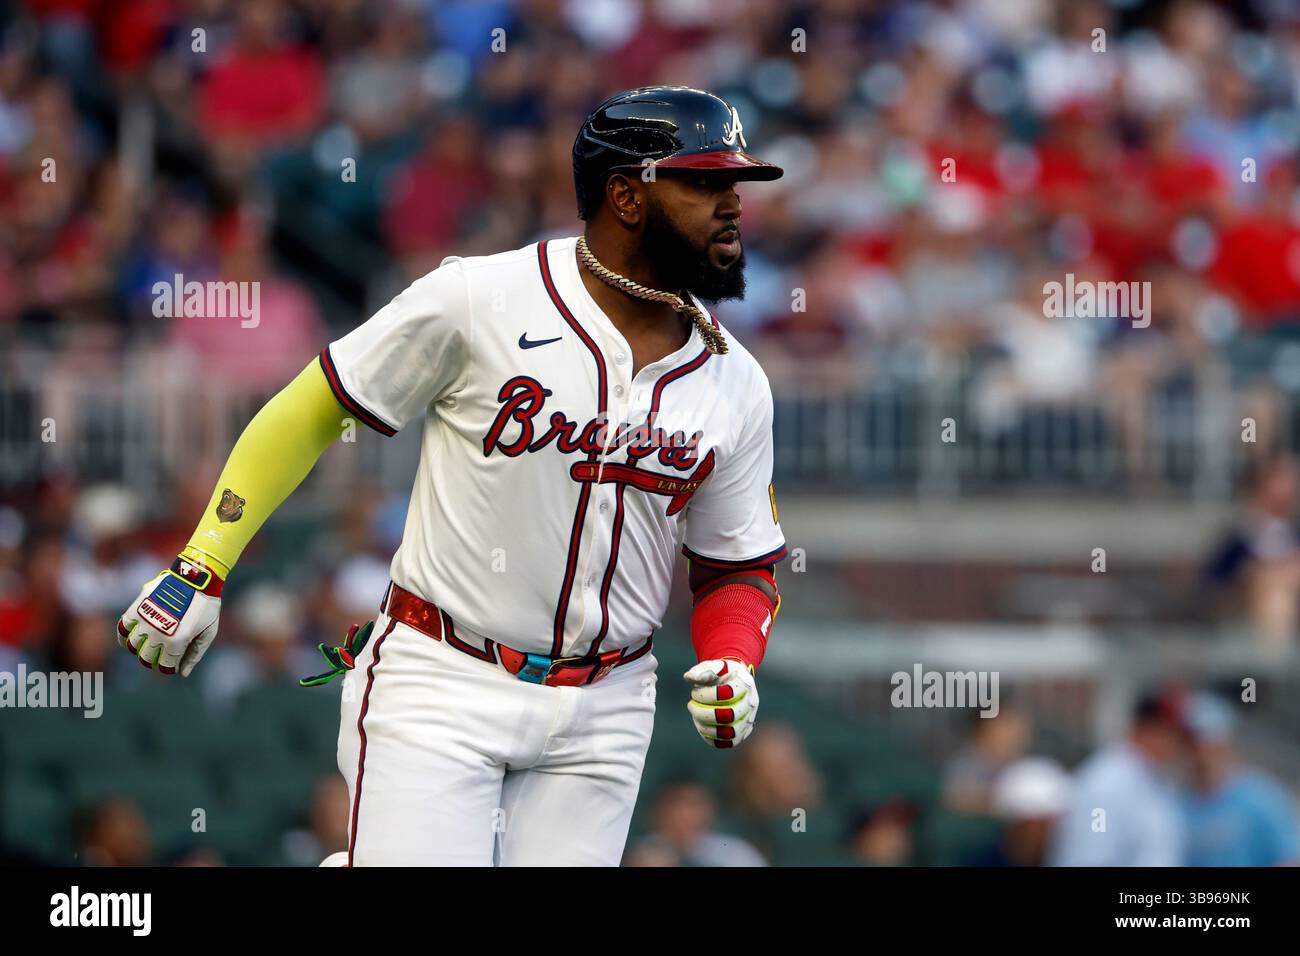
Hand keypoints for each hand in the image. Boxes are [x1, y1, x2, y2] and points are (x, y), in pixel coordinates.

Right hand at [116, 557, 221, 675]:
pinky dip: (123, 635)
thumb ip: (195, 654)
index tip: (172, 665)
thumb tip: (182, 673)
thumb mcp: (208, 632)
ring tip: (146, 646)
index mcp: (176, 642)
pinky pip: (123, 627)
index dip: (169, 668)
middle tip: (159, 656)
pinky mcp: (137, 608)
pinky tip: (129, 638)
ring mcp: (145, 621)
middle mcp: (157, 634)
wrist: (196, 577)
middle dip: (153, 660)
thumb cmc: (206, 605)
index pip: (165, 665)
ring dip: (138, 649)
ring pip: (132, 645)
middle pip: (146, 658)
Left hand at [683, 657, 758, 748]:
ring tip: (695, 717)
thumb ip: (700, 671)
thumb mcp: (710, 666)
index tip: (694, 691)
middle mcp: (751, 702)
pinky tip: (702, 725)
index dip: (705, 695)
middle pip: (729, 716)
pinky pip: (728, 743)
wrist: (733, 680)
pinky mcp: (743, 732)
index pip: (726, 694)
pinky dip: (711, 737)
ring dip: (705, 727)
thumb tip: (690, 678)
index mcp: (745, 683)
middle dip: (703, 713)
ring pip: (729, 733)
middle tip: (691, 705)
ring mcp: (749, 719)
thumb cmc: (720, 674)